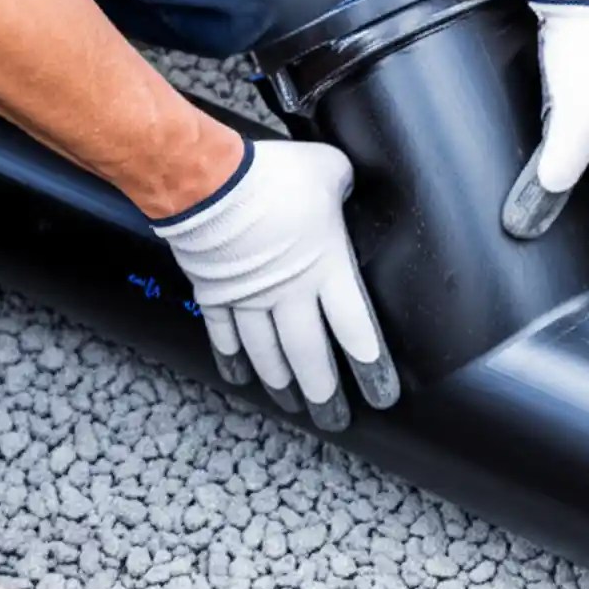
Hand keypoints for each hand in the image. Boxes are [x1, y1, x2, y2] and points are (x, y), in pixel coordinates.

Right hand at [151, 139, 398, 430]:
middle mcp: (291, 294)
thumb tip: (346, 181)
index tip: (382, 395)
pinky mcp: (214, 293)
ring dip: (282, 382)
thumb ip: (342, 182)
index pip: (356, 330)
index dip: (372, 367)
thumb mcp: (328, 169)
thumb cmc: (271, 175)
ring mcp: (250, 299)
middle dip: (324, 391)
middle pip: (311, 356)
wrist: (206, 181)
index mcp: (327, 268)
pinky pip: (225, 336)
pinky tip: (240, 377)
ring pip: (269, 353)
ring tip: (292, 405)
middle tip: (333, 419)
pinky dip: (233, 358)